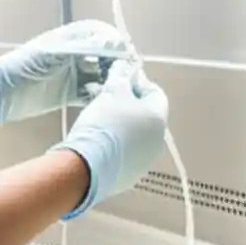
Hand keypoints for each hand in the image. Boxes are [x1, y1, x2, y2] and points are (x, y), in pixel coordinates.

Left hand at [0, 21, 128, 127]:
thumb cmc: (20, 68)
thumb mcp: (50, 55)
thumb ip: (80, 48)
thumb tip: (111, 40)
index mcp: (67, 39)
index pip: (98, 33)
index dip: (113, 41)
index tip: (126, 53)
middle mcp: (72, 54)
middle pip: (102, 55)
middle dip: (116, 63)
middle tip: (129, 75)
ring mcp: (70, 73)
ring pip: (99, 74)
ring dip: (110, 80)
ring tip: (119, 90)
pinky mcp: (67, 92)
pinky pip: (90, 92)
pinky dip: (99, 96)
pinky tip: (105, 103)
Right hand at [50, 59, 167, 218]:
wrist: (87, 166)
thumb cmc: (104, 123)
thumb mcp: (111, 92)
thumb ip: (120, 77)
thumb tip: (123, 68)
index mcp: (158, 119)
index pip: (155, 93)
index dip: (138, 83)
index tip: (121, 80)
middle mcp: (158, 141)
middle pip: (146, 115)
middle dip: (127, 104)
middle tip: (106, 98)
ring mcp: (145, 161)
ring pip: (136, 135)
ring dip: (122, 124)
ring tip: (99, 119)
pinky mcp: (130, 176)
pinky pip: (126, 153)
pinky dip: (116, 145)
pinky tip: (98, 141)